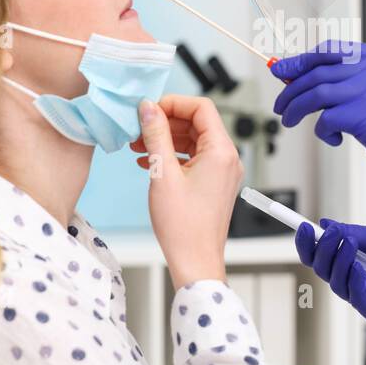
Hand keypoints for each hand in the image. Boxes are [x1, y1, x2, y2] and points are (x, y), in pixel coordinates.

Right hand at [131, 95, 241, 288]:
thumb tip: (148, 108)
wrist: (195, 261)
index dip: (173, 103)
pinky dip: (172, 155)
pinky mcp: (214, 183)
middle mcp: (227, 158)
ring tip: (138, 144)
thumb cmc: (183, 226)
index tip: (149, 110)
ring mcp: (222, 171)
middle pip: (197, 123)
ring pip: (194, 140)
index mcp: (221, 151)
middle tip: (139, 127)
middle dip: (166, 121)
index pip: (201, 108)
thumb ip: (156, 135)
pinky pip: (194, 158)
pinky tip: (148, 161)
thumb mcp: (162, 174)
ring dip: (166, 138)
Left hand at [271, 42, 365, 207]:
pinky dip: (323, 131)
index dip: (301, 60)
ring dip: (297, 109)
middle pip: (320, 72)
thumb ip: (348, 82)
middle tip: (281, 106)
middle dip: (292, 90)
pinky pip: (328, 119)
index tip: (281, 72)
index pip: (331, 50)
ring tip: (290, 121)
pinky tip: (334, 138)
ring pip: (318, 94)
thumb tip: (299, 78)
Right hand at [295, 219, 365, 325]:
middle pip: (323, 270)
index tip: (302, 227)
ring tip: (347, 243)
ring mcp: (365, 298)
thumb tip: (325, 225)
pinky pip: (358, 300)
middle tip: (327, 235)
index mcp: (353, 262)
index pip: (322, 256)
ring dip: (338, 262)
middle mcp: (354, 281)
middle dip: (321, 251)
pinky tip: (357, 267)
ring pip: (337, 284)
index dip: (309, 244)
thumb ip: (356, 233)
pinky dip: (354, 282)